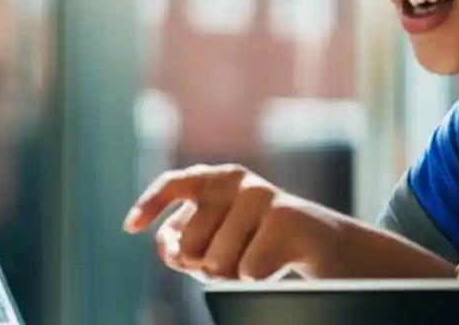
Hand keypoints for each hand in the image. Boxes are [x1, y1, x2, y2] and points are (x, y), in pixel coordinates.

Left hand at [124, 164, 343, 280]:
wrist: (329, 250)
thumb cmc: (263, 246)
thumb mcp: (217, 245)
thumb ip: (182, 246)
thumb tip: (169, 249)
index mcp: (215, 180)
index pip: (173, 184)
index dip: (149, 204)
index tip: (129, 227)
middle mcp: (236, 180)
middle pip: (189, 244)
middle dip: (207, 265)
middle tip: (238, 257)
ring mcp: (263, 195)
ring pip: (216, 261)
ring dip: (234, 274)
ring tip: (259, 260)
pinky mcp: (288, 219)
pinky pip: (248, 271)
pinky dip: (258, 279)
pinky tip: (278, 264)